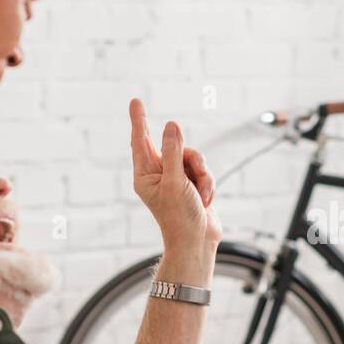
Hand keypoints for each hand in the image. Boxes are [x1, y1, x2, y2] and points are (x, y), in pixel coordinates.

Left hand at [129, 98, 220, 248]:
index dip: (139, 120)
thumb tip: (171, 127)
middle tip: (174, 127)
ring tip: (200, 195)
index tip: (135, 102)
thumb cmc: (180, 217)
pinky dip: (208, 184)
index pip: (141, 141)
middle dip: (183, 152)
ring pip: (193, 157)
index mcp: (146, 175)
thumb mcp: (175, 181)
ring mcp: (177, 179)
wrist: (198, 241)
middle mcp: (160, 175)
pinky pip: (203, 171)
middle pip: (172, 147)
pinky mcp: (193, 184)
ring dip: (202, 174)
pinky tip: (205, 200)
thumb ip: (174, 152)